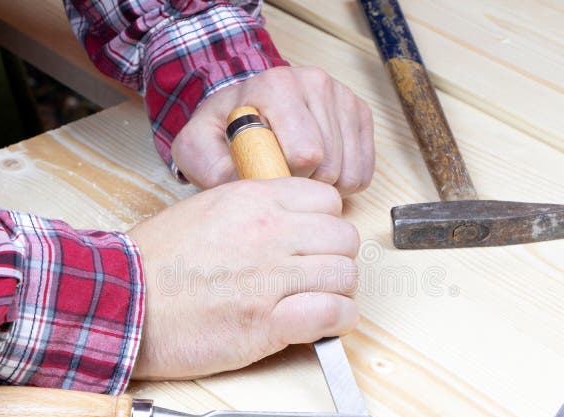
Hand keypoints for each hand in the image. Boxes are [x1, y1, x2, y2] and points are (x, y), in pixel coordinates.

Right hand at [128, 178, 359, 379]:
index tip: (313, 242)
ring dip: (338, 292)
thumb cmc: (156, 261)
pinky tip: (321, 325)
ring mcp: (271, 278)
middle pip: (345, 238)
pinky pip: (333, 314)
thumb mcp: (206, 209)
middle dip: (336, 258)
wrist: (122, 303)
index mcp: (254, 200)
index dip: (326, 224)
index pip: (328, 201)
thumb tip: (291, 220)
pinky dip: (336, 322)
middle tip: (318, 276)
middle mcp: (270, 232)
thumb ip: (254, 209)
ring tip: (318, 302)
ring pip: (345, 276)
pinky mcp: (268, 323)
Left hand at [171, 66, 374, 196]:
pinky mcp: (359, 112)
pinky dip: (344, 181)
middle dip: (305, 183)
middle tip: (282, 176)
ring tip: (298, 174)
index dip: (286, 178)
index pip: (305, 154)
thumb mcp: (198, 145)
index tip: (267, 172)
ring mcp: (341, 95)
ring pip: (349, 171)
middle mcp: (314, 82)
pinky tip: (320, 172)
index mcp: (276, 85)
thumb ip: (210, 166)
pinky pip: (364, 170)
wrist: (246, 107)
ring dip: (324, 185)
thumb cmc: (226, 129)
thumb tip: (246, 186)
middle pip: (329, 166)